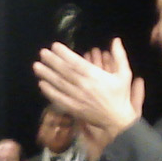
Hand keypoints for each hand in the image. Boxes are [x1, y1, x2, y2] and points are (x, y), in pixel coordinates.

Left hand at [33, 40, 141, 160]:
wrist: (117, 120)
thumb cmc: (120, 96)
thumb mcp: (124, 74)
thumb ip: (119, 56)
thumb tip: (116, 40)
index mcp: (95, 76)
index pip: (76, 62)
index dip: (64, 54)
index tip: (54, 46)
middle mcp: (84, 86)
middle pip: (64, 72)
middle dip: (52, 61)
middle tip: (42, 53)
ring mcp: (77, 98)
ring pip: (59, 84)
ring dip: (47, 75)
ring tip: (37, 66)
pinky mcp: (73, 108)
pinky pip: (59, 99)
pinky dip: (49, 92)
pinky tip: (41, 85)